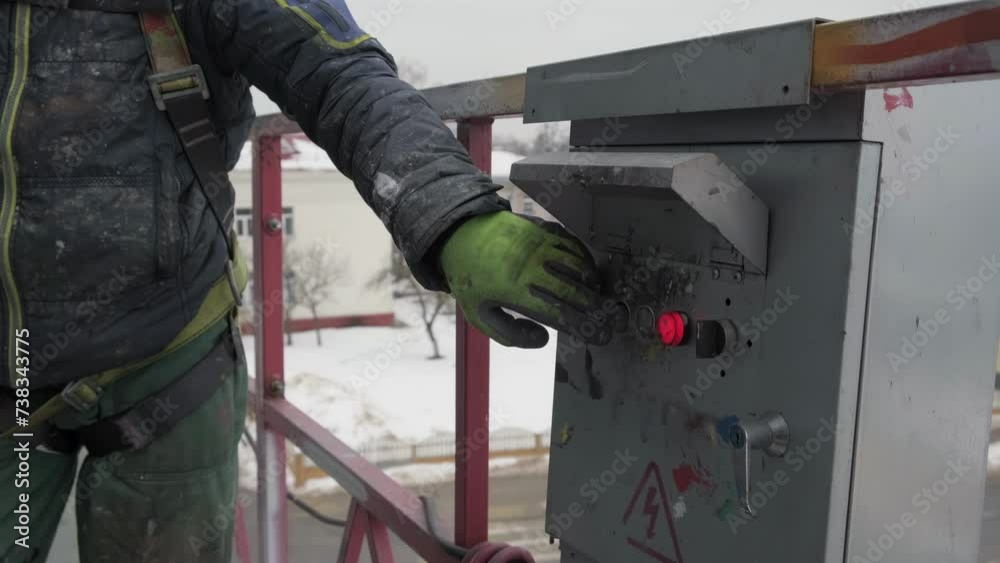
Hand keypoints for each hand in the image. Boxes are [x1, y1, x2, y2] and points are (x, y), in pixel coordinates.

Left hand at [439, 211, 608, 347]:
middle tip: (614, 319)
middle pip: (574, 290)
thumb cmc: (471, 278)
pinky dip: (584, 259)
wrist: (460, 233)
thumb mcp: (479, 315)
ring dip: (592, 283)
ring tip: (598, 296)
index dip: (583, 326)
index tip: (601, 336)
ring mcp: (538, 245)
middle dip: (597, 307)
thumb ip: (510, 334)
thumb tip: (543, 339)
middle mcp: (531, 266)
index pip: (558, 313)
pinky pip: (571, 244)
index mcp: (515, 290)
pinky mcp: (541, 229)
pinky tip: (588, 271)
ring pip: (576, 265)